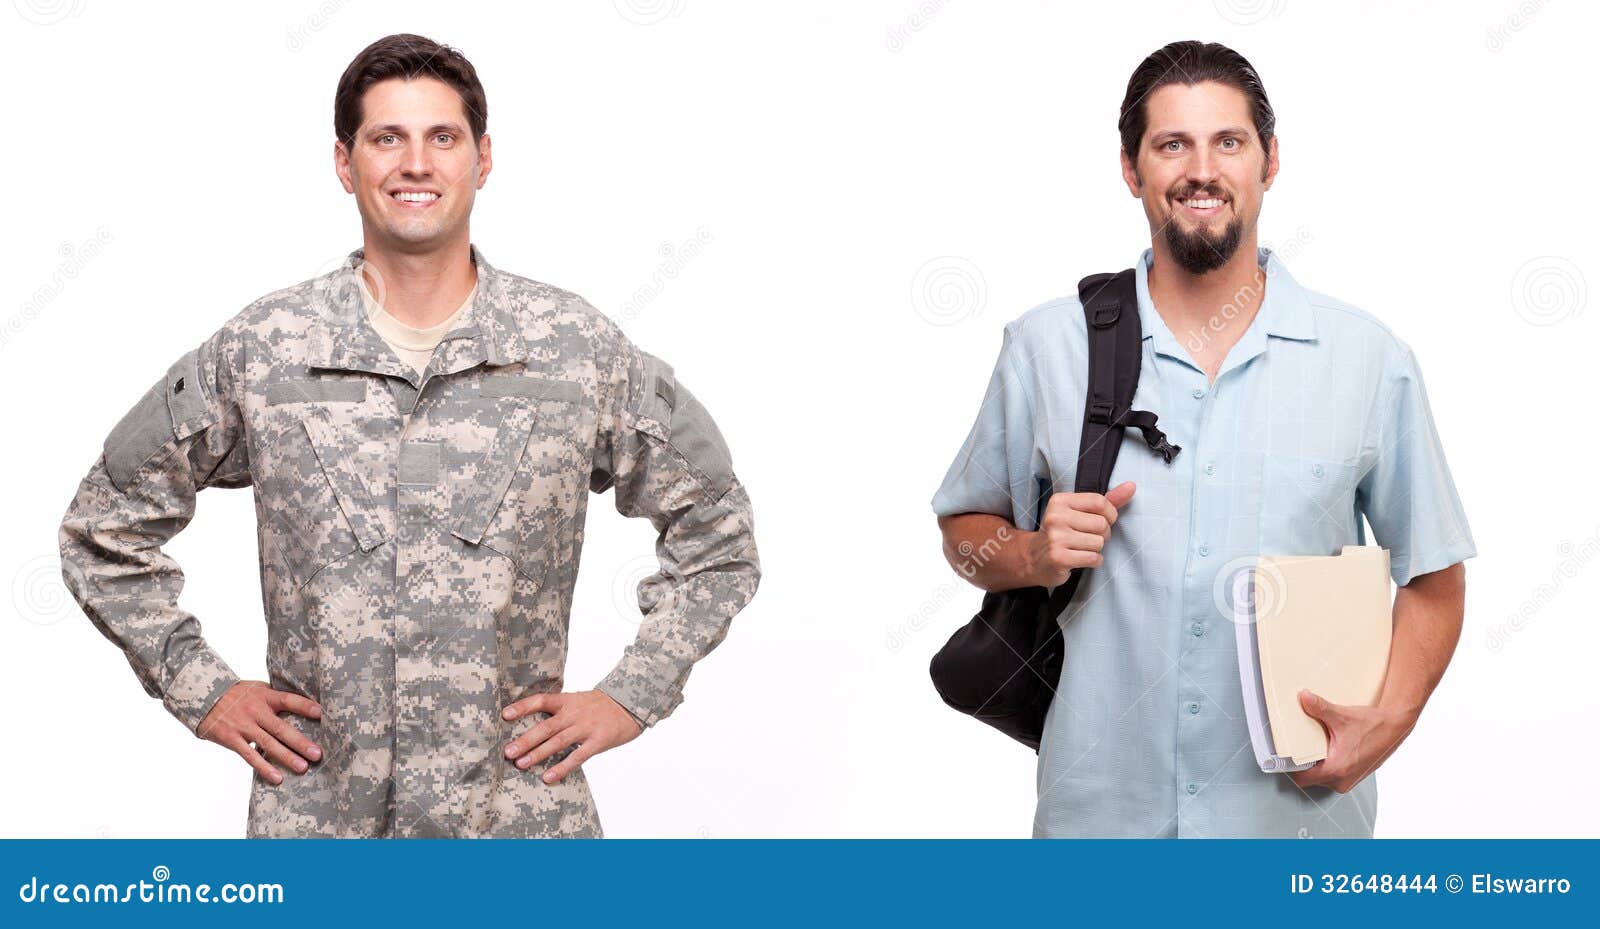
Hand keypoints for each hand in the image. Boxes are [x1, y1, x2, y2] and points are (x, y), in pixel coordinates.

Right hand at [196, 681, 322, 784]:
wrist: (204, 697)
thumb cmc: (237, 694)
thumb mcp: (257, 689)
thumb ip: (276, 698)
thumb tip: (306, 706)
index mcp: (265, 696)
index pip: (288, 700)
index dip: (305, 706)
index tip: (322, 714)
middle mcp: (255, 711)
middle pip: (281, 728)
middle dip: (300, 742)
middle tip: (317, 754)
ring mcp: (243, 726)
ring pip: (268, 744)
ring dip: (286, 757)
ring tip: (302, 768)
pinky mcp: (232, 739)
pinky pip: (250, 755)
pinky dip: (263, 767)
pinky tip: (277, 777)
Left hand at [501, 690, 642, 783]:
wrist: (633, 703)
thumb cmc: (603, 705)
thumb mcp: (580, 700)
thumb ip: (561, 710)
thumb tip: (536, 724)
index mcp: (568, 701)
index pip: (541, 700)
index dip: (522, 707)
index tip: (505, 715)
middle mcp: (574, 713)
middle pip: (546, 726)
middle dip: (525, 739)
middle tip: (508, 752)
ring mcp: (586, 727)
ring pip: (558, 741)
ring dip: (538, 754)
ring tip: (521, 764)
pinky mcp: (599, 741)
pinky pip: (578, 756)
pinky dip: (562, 767)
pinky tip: (549, 777)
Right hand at [1026, 481, 1135, 586]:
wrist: (1035, 558)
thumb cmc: (1063, 533)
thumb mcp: (1080, 512)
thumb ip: (1108, 500)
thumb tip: (1131, 486)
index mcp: (1060, 501)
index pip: (1100, 502)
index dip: (1109, 514)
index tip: (1103, 521)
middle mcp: (1056, 517)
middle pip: (1101, 524)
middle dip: (1103, 535)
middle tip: (1089, 538)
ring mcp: (1055, 538)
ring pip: (1099, 543)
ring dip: (1096, 549)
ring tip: (1081, 548)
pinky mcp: (1059, 558)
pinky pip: (1093, 558)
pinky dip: (1093, 561)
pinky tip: (1080, 558)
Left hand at [1288, 690, 1416, 793]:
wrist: (1395, 726)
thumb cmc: (1372, 725)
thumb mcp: (1341, 716)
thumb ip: (1319, 707)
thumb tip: (1303, 697)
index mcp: (1336, 770)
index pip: (1302, 779)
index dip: (1291, 767)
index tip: (1285, 755)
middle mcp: (1342, 780)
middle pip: (1310, 779)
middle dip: (1303, 764)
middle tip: (1298, 746)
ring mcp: (1349, 780)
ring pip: (1322, 778)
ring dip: (1316, 765)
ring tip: (1313, 746)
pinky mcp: (1354, 776)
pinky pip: (1333, 775)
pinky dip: (1328, 764)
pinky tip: (1327, 749)